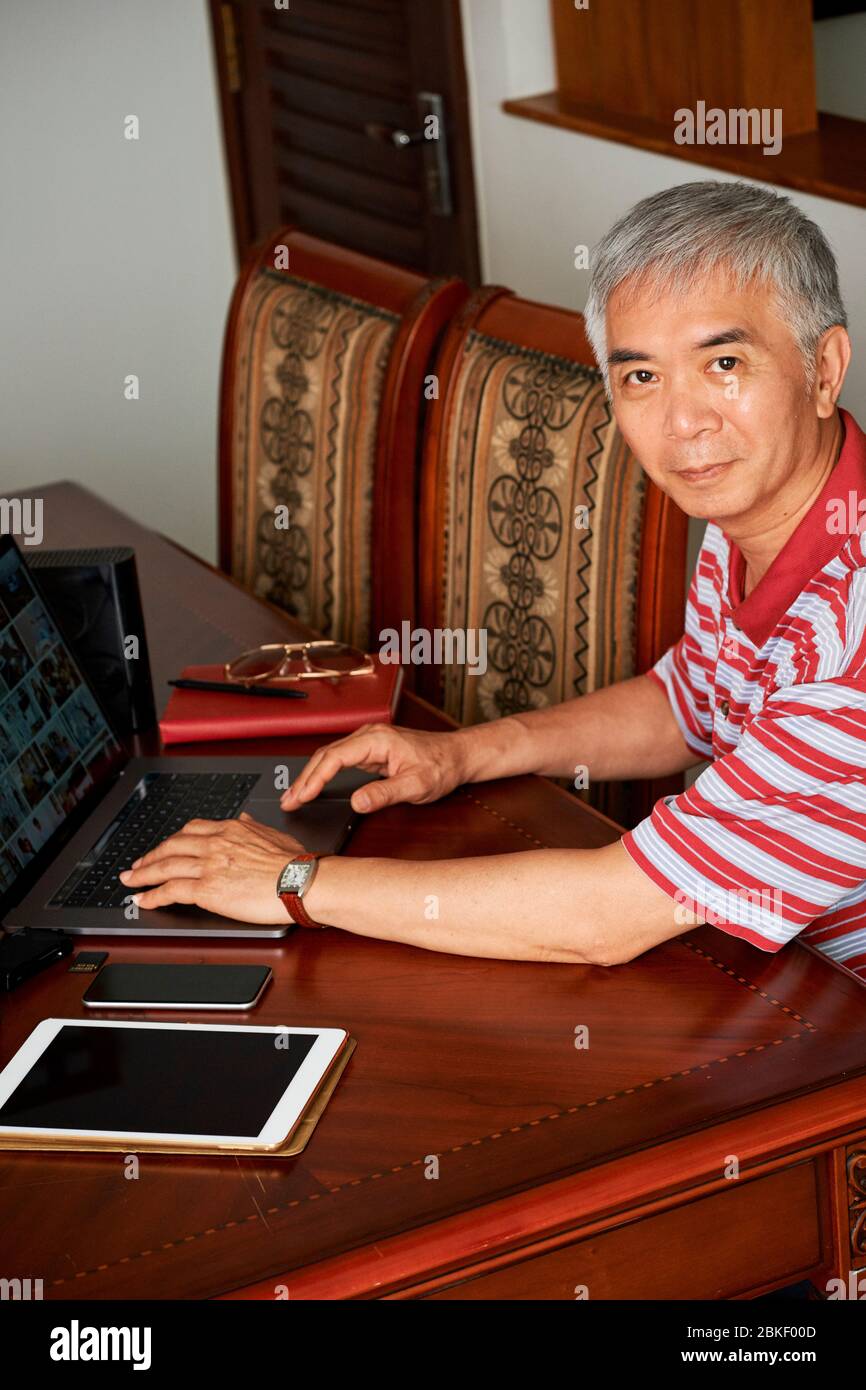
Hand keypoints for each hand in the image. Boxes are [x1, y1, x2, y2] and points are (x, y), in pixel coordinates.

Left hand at [118, 812, 305, 923]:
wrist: (300, 881)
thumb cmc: (295, 863)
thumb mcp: (274, 834)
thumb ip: (254, 826)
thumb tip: (246, 818)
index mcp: (231, 828)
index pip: (191, 830)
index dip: (172, 840)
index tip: (164, 846)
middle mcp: (215, 843)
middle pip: (171, 846)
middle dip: (150, 856)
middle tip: (137, 865)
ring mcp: (209, 865)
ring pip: (165, 867)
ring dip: (143, 875)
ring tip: (130, 881)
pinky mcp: (206, 889)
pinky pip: (171, 890)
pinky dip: (152, 896)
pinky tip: (143, 900)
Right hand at [281, 723, 467, 814]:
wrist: (456, 756)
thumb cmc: (440, 766)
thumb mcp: (416, 785)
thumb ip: (385, 794)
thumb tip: (356, 803)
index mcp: (376, 740)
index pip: (335, 758)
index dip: (315, 778)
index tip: (302, 797)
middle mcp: (368, 736)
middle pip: (326, 755)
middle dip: (304, 779)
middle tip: (288, 802)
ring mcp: (367, 742)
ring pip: (329, 757)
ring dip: (310, 776)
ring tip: (293, 797)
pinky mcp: (369, 751)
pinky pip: (339, 761)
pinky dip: (322, 774)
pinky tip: (313, 786)